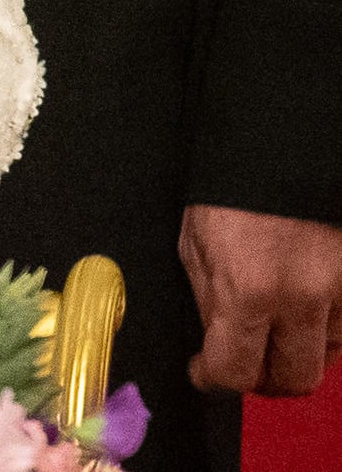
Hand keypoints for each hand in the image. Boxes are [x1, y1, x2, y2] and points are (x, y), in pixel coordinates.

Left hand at [183, 204, 341, 395]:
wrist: (284, 145)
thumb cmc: (235, 186)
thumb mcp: (196, 243)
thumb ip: (209, 299)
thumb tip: (214, 340)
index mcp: (250, 290)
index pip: (237, 371)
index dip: (214, 378)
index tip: (206, 372)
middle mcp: (304, 298)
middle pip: (294, 379)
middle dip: (265, 379)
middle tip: (247, 362)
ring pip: (331, 355)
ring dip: (303, 348)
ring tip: (279, 324)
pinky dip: (330, 323)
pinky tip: (307, 302)